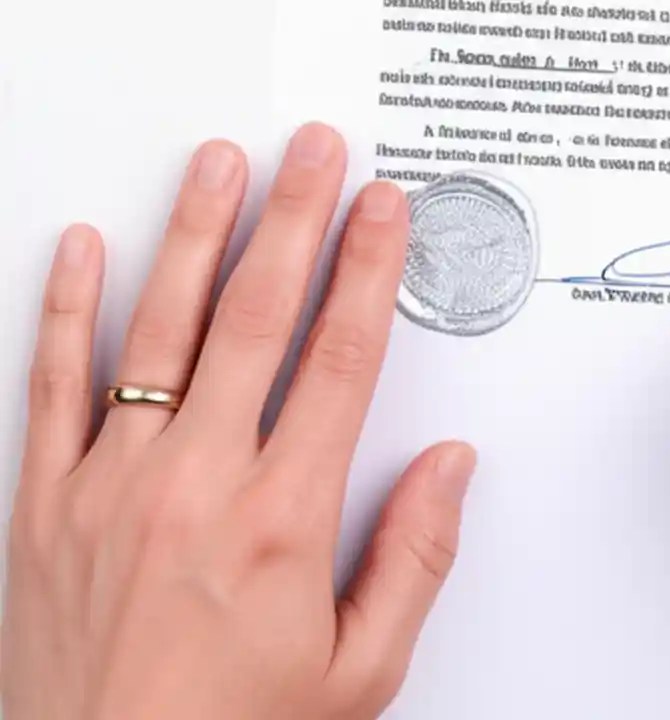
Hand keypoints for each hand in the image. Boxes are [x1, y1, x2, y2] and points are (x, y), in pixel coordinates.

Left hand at [2, 124, 474, 718]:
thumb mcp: (360, 670)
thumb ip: (414, 558)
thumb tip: (453, 470)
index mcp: (283, 517)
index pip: (339, 361)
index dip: (368, 272)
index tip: (383, 212)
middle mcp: (195, 481)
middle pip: (256, 318)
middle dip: (295, 219)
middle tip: (316, 153)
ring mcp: (112, 482)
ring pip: (157, 328)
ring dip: (194, 234)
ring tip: (219, 165)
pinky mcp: (45, 501)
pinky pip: (54, 382)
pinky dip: (67, 307)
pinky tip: (86, 248)